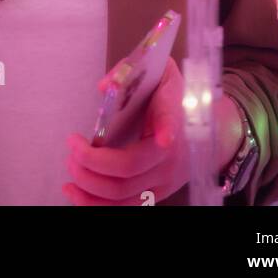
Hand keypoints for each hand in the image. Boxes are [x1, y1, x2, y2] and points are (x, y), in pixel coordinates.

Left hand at [62, 55, 190, 205]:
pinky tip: (75, 192)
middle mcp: (170, 155)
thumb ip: (131, 70)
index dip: (167, 128)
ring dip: (90, 185)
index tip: (165, 138)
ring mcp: (163, 180)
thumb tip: (105, 86)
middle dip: (93, 161)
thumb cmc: (174, 97)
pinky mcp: (156, 195)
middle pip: (130, 167)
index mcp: (172, 115)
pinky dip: (95, 204)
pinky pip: (124, 207)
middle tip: (73, 147)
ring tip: (71, 168)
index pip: (171, 121)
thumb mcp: (161, 71)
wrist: (206, 131)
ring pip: (124, 194)